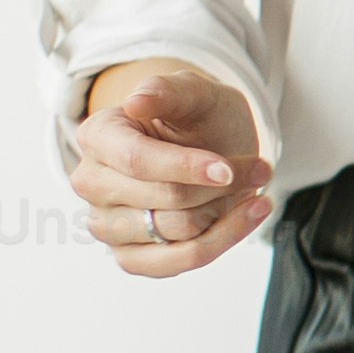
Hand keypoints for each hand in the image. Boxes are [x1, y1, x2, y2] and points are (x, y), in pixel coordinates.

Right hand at [67, 60, 273, 277]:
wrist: (209, 147)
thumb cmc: (197, 118)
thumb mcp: (193, 92)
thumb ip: (167, 90)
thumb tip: (137, 102)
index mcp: (97, 136)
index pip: (137, 161)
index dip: (185, 167)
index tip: (227, 169)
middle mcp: (92, 184)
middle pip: (164, 199)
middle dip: (220, 186)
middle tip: (260, 167)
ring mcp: (107, 225)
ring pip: (177, 231)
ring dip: (225, 209)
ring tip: (252, 184)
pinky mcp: (131, 258)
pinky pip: (180, 262)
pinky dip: (223, 239)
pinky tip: (250, 214)